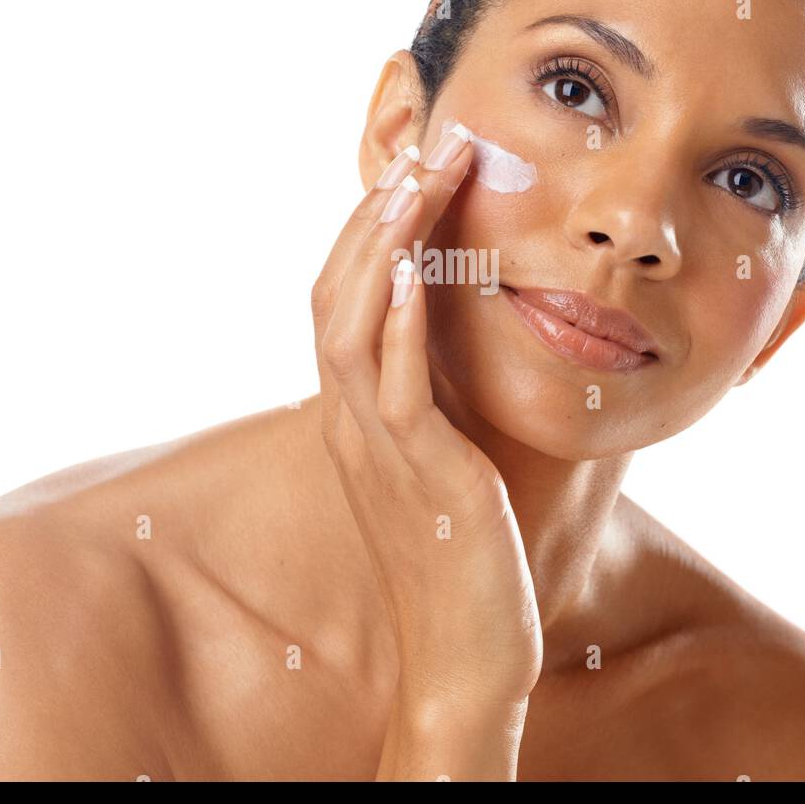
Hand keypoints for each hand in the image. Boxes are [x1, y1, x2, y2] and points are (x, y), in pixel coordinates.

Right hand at [311, 126, 542, 708]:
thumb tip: (453, 349)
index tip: (412, 171)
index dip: (370, 231)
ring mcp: (379, 449)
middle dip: (375, 215)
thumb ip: (435, 406)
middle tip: (420, 145)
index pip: (344, 301)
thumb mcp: (443, 464)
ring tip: (413, 180)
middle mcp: (353, 423)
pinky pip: (395, 388)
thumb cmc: (466, 559)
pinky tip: (410, 270)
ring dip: (380, 247)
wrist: (468, 658)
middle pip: (337, 294)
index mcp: (360, 416)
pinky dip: (396, 324)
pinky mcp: (420, 476)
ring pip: (352, 326)